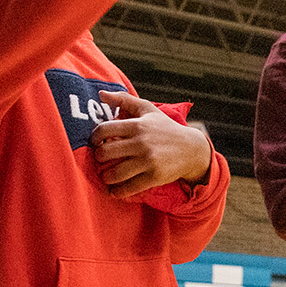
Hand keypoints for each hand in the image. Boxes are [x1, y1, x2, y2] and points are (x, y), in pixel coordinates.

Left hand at [92, 90, 213, 196]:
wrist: (191, 148)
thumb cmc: (165, 127)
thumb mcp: (147, 109)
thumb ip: (123, 99)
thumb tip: (100, 94)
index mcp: (137, 125)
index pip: (104, 130)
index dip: (94, 138)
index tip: (95, 143)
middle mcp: (141, 142)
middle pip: (105, 153)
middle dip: (98, 158)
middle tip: (100, 160)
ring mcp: (148, 161)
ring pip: (114, 173)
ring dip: (105, 177)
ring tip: (106, 176)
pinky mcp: (154, 176)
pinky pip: (129, 188)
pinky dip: (117, 192)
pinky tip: (114, 191)